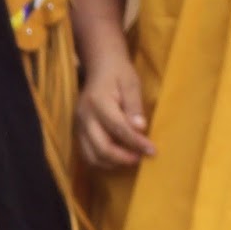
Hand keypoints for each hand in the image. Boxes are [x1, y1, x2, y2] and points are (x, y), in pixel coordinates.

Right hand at [76, 50, 155, 168]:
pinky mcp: (78, 131)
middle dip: (123, 158)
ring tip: (131, 158)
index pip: (118, 128)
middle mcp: (85, 117)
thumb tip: (140, 128)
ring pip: (92, 156)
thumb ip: (134, 106)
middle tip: (141, 157)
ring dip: (113, 163)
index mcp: (98, 102)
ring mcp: (79, 126)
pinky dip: (103, 161)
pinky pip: (87, 154)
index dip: (136, 143)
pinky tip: (118, 157)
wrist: (100, 66)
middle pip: (102, 147)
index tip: (152, 151)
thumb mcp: (131, 83)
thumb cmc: (119, 73)